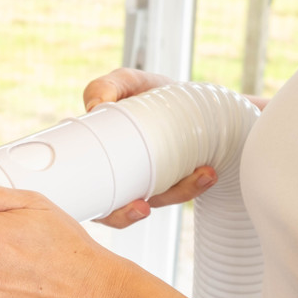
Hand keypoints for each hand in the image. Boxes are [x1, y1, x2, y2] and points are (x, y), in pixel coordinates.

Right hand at [81, 67, 217, 227]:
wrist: (185, 92)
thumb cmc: (145, 91)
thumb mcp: (125, 82)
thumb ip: (105, 85)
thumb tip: (97, 105)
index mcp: (97, 163)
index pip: (90, 198)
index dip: (100, 211)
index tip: (115, 207)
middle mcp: (121, 179)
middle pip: (115, 212)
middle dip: (129, 216)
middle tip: (142, 207)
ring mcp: (150, 181)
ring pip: (156, 201)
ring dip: (178, 195)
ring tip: (200, 176)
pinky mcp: (177, 178)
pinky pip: (182, 189)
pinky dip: (195, 184)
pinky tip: (208, 173)